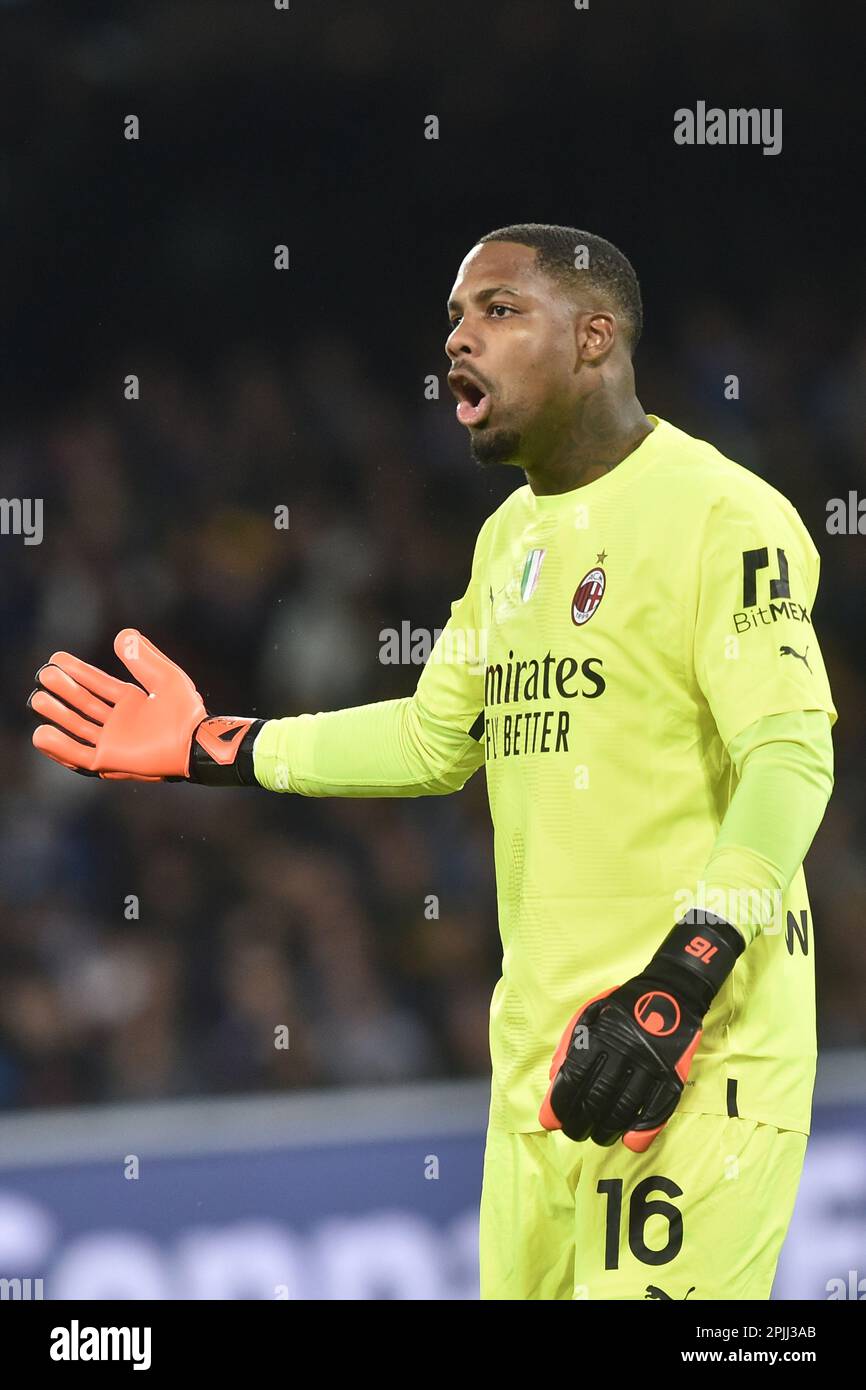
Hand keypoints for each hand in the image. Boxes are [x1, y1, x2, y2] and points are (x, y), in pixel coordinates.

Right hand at [28, 628, 206, 780]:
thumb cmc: (185, 712)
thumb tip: (123, 635)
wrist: (193, 744)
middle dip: (64, 689)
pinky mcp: (109, 761)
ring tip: (38, 698)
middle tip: (45, 674)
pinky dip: (59, 747)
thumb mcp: (165, 677)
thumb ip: (143, 657)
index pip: (98, 684)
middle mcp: (120, 723)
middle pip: (84, 704)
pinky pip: (78, 755)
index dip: (79, 671)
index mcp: (133, 703)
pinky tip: (41, 732)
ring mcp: (113, 742)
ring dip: (58, 714)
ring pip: (77, 727)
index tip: (56, 658)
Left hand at [538, 915, 743, 1150]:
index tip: (551, 1121)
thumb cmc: (624, 1006)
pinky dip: (643, 1130)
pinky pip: (658, 1109)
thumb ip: (570, 1046)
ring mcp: (650, 1065)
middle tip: (575, 1131)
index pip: (573, 1078)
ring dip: (607, 1130)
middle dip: (580, 1124)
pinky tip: (630, 1140)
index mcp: (600, 1035)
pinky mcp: (672, 1074)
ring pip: (624, 1109)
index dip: (559, 1104)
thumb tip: (554, 1080)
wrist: (672, 992)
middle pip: (596, 1100)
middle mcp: (624, 1051)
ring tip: (599, 1135)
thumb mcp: (590, 1015)